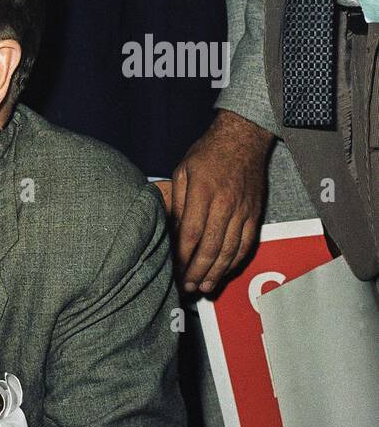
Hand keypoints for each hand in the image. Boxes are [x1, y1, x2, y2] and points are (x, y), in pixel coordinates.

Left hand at [170, 110, 271, 295]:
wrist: (243, 139)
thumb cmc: (207, 154)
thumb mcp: (182, 171)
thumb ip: (177, 201)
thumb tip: (172, 231)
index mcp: (202, 192)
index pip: (191, 233)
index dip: (182, 256)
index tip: (174, 270)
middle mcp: (225, 203)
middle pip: (211, 246)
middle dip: (198, 271)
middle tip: (187, 286)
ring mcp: (242, 210)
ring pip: (230, 249)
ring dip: (216, 272)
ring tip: (204, 287)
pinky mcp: (254, 213)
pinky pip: (246, 243)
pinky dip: (235, 261)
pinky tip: (223, 271)